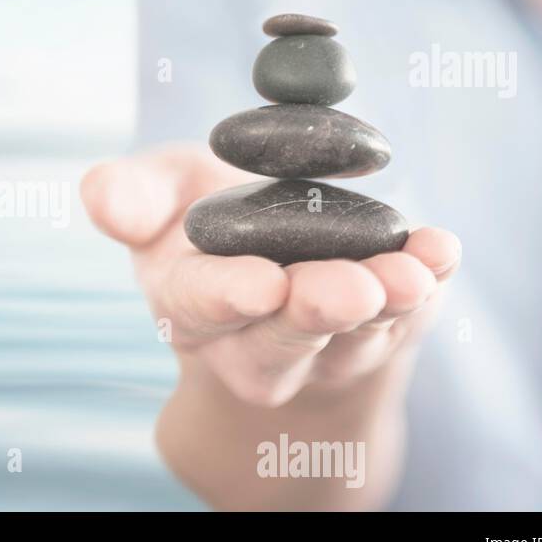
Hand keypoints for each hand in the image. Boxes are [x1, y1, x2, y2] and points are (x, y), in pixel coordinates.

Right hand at [80, 142, 460, 508]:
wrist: (271, 275)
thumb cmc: (209, 225)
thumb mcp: (163, 198)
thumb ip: (132, 196)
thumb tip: (99, 196)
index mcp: (189, 306)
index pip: (202, 307)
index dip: (230, 297)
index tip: (263, 283)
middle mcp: (256, 339)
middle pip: (285, 339)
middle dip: (318, 313)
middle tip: (352, 287)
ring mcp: (328, 345)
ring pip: (356, 338)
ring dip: (386, 307)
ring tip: (411, 275)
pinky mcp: (388, 328)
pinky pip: (414, 316)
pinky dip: (432, 282)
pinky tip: (442, 250)